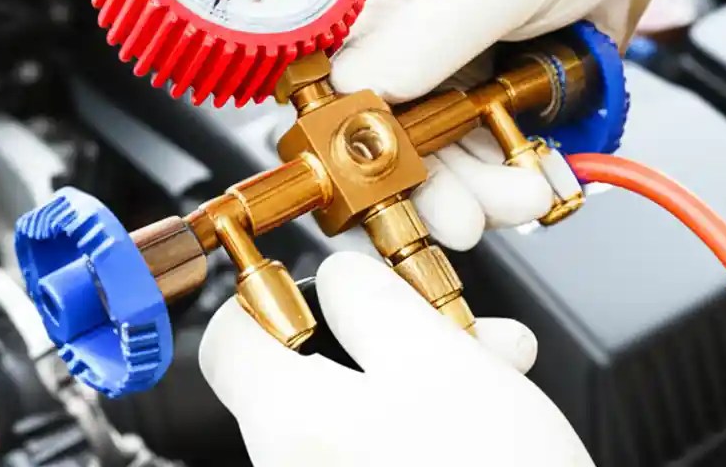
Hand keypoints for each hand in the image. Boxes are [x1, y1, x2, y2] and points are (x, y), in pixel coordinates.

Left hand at [199, 252, 593, 466]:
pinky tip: (489, 417)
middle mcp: (291, 466)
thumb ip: (370, 303)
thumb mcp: (434, 359)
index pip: (229, 338)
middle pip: (309, 368)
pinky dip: (427, 421)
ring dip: (426, 371)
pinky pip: (382, 447)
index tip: (329, 285)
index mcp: (286, 421)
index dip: (277, 295)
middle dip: (389, 329)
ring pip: (360, 407)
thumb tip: (340, 276)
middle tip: (450, 323)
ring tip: (496, 369)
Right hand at [332, 0, 709, 248]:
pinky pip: (480, 172)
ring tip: (527, 196)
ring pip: (435, 169)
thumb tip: (356, 86)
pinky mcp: (482, 119)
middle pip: (385, 143)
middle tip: (465, 218)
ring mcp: (443, 91)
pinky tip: (538, 182)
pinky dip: (507, 188)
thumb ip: (434, 30)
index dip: (350, 138)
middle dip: (428, 187)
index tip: (381, 178)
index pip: (337, 86)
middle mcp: (401, 54)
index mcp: (381, 7)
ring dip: (478, 196)